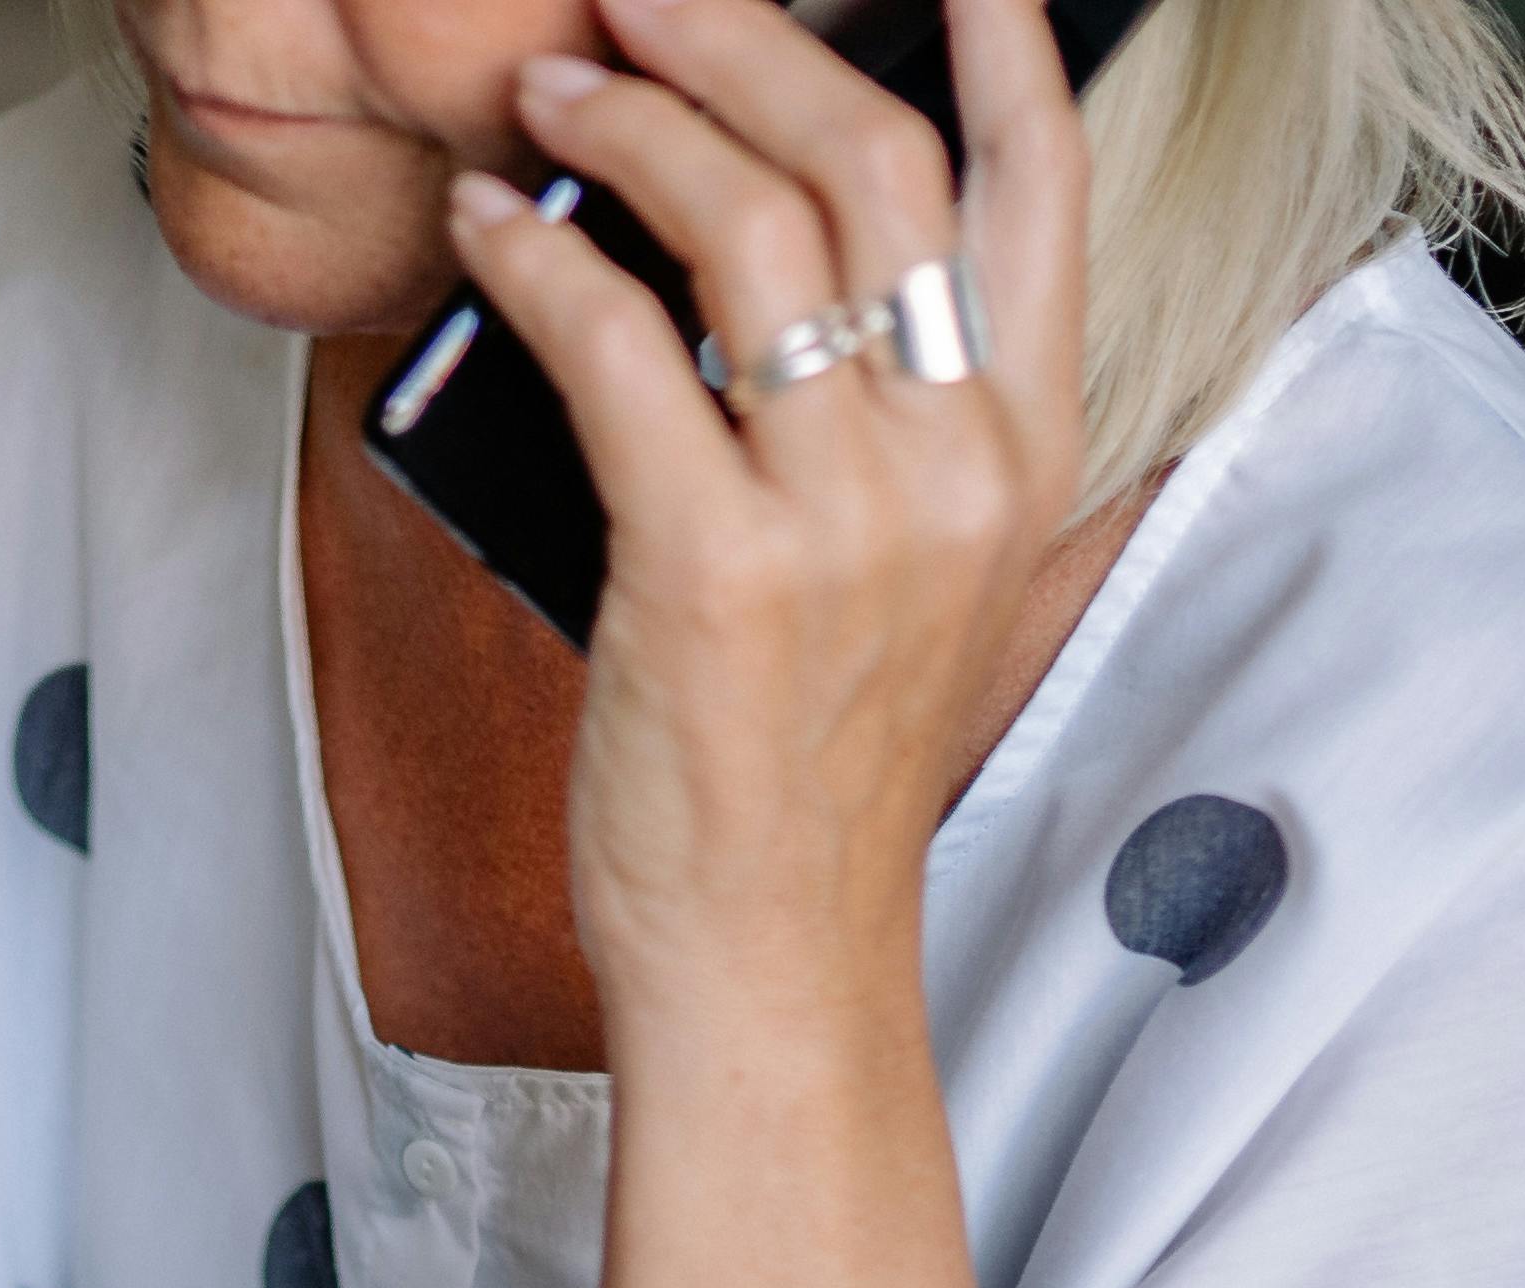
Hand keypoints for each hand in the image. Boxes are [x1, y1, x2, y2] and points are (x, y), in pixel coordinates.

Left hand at [447, 0, 1092, 1092]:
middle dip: (743, 41)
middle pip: (871, 161)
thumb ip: (885, 429)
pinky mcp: (715, 566)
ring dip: (628, 123)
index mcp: (1023, 460)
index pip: (1038, 196)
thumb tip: (761, 262)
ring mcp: (846, 517)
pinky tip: (486, 229)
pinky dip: (536, 257)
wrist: (777, 959)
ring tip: (548, 89)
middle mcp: (957, 469)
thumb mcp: (909, 585)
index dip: (994, 48)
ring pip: (747, 223)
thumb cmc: (813, 778)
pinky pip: (616, 344)